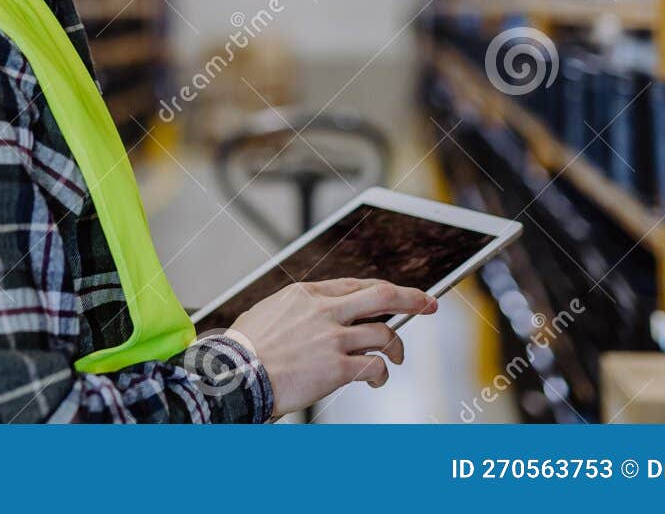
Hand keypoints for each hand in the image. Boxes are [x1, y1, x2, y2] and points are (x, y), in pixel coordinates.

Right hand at [224, 278, 437, 416]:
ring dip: (396, 346)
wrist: (236, 373)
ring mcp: (333, 339)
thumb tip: (309, 315)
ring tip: (395, 357)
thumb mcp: (269, 311)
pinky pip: (374, 366)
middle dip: (410, 299)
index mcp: (307, 294)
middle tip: (428, 304)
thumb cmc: (245, 348)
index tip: (396, 294)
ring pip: (383, 334)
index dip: (379, 290)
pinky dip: (381, 373)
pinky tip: (377, 379)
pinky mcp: (337, 367)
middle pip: (381, 296)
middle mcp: (324, 311)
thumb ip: (297, 309)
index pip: (354, 285)